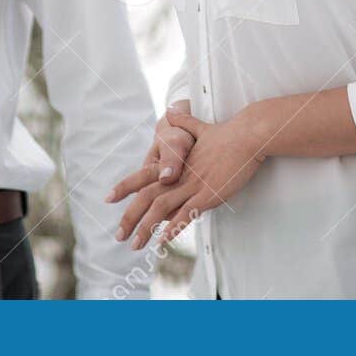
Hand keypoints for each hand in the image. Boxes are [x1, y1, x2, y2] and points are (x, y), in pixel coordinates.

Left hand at [106, 106, 268, 249]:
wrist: (248, 135)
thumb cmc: (228, 133)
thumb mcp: (200, 127)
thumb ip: (184, 122)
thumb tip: (172, 109)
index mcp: (176, 163)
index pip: (144, 175)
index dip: (125, 187)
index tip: (108, 198)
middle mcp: (180, 175)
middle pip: (146, 197)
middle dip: (130, 218)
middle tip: (118, 236)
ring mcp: (193, 185)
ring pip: (161, 208)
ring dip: (145, 228)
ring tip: (135, 246)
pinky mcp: (208, 194)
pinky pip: (186, 213)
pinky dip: (172, 227)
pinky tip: (163, 240)